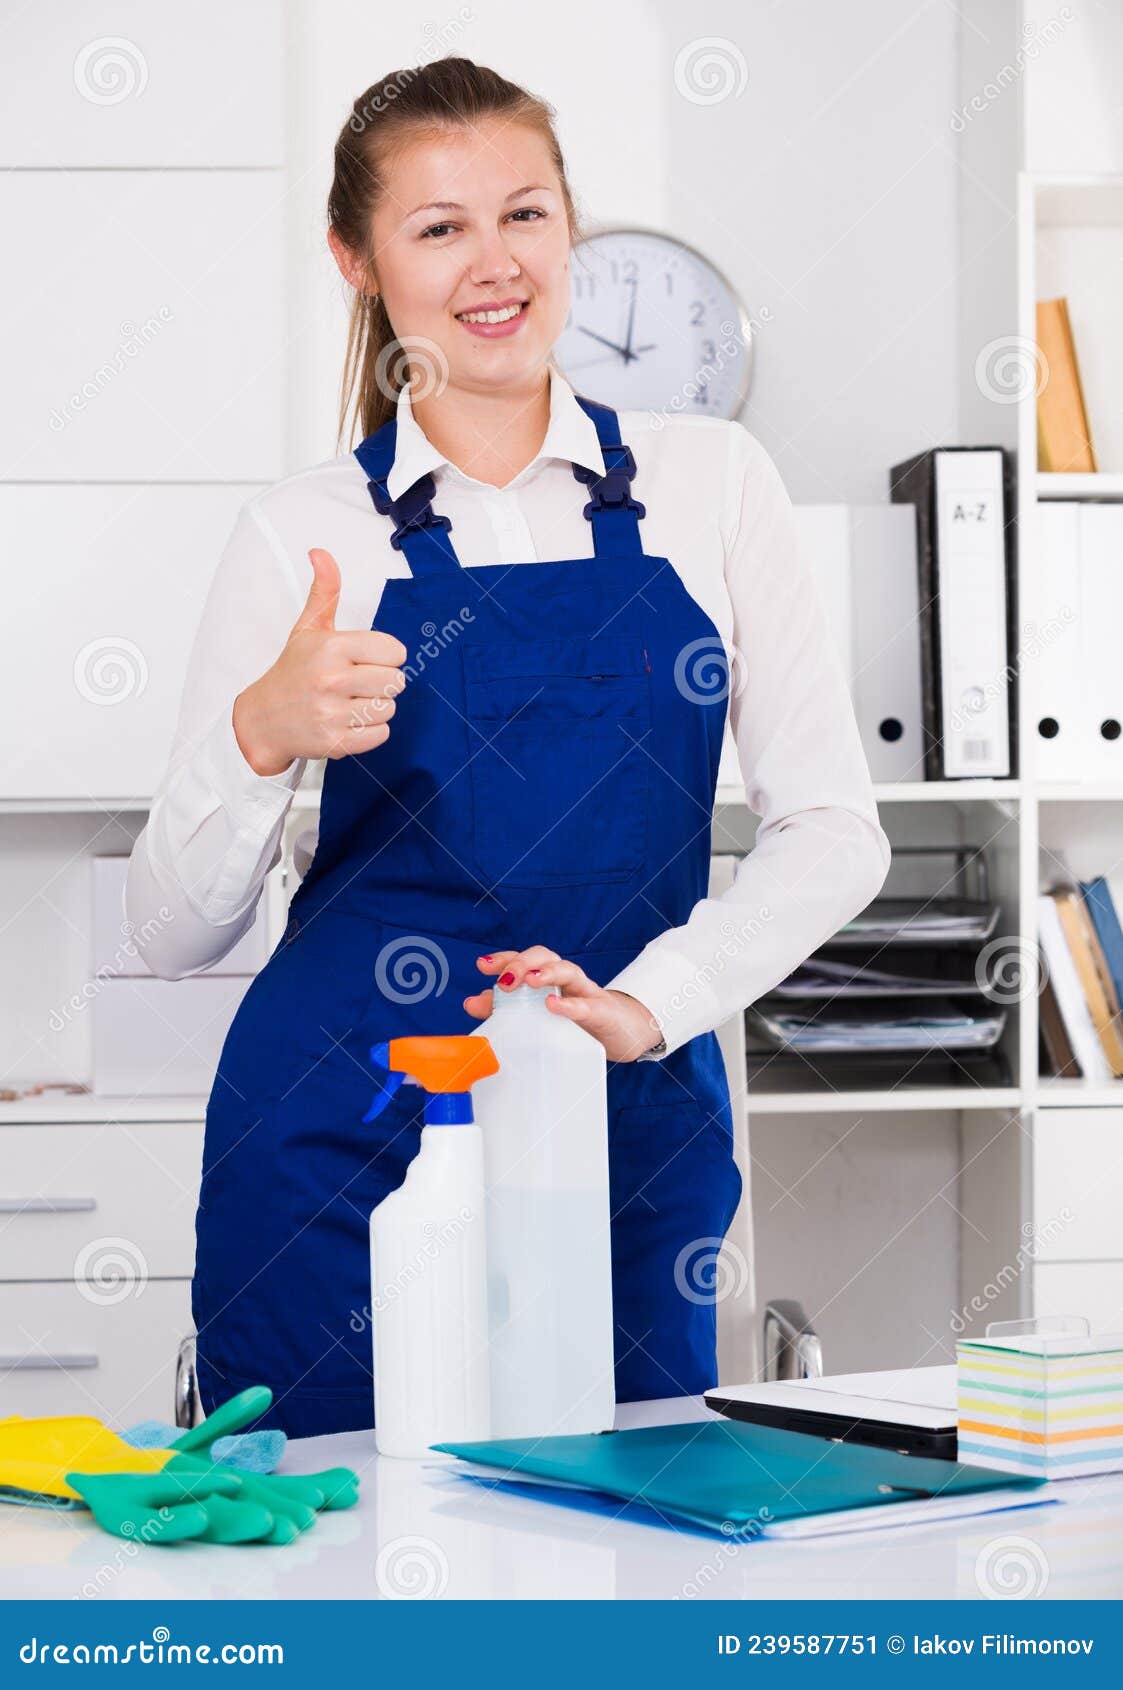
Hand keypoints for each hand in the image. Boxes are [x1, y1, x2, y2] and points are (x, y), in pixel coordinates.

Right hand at [233, 548, 408, 776]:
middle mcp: (332, 679)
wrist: (262, 719)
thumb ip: (324, 590)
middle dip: (383, 682)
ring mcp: (332, 713)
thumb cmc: (292, 671)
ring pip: (389, 708)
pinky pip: (380, 734)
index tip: (368, 659)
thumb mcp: (307, 627)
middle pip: (397, 681)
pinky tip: (350, 721)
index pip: (394, 651)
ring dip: (377, 707)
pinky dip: (371, 731)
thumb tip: (320, 552)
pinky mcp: (335, 742)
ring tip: (353, 702)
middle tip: (360, 683)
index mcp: (331, 647)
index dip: (386, 656)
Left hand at [464, 946, 664, 1062]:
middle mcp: (566, 979)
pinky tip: (553, 1006)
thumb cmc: (577, 1021)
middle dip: (521, 962)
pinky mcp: (602, 1013)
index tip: (482, 966)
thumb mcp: (539, 1015)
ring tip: (529, 981)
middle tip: (504, 981)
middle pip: (544, 956)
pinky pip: (587, 1004)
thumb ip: (505, 1008)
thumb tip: (470, 1002)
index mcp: (548, 978)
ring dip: (546, 972)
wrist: (623, 1034)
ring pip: (567, 970)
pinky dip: (569, 1005)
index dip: (503, 958)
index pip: (524, 959)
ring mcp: (586, 992)